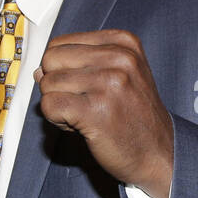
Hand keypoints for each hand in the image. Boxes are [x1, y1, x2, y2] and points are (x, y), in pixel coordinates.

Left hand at [35, 29, 173, 197]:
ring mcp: (109, 83)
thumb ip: (81, 65)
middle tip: (80, 103)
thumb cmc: (136, 118)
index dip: (63, 68)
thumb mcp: (120, 76)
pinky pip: (49, 105)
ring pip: (47, 83)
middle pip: (51, 59)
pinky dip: (55, 119)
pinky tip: (78, 126)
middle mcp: (119, 58)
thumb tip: (39, 70)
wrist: (159, 154)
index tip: (84, 87)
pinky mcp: (96, 110)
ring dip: (58, 104)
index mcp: (123, 43)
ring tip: (84, 116)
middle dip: (56, 84)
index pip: (61, 43)